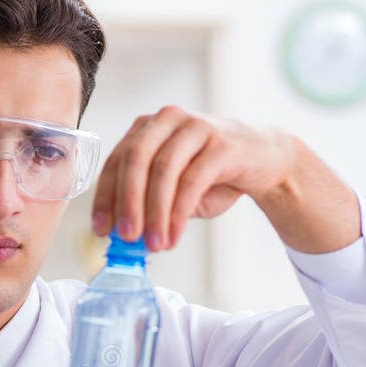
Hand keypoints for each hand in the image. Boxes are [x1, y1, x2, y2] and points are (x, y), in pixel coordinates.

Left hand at [91, 105, 359, 253]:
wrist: (264, 161)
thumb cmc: (212, 175)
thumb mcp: (173, 190)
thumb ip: (148, 205)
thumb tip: (123, 237)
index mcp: (146, 129)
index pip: (116, 162)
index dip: (105, 197)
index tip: (101, 230)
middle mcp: (167, 121)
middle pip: (135, 160)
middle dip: (126, 203)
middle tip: (126, 238)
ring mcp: (195, 127)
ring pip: (163, 171)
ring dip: (154, 213)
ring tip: (153, 245)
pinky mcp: (222, 142)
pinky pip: (192, 180)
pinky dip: (178, 213)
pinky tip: (172, 236)